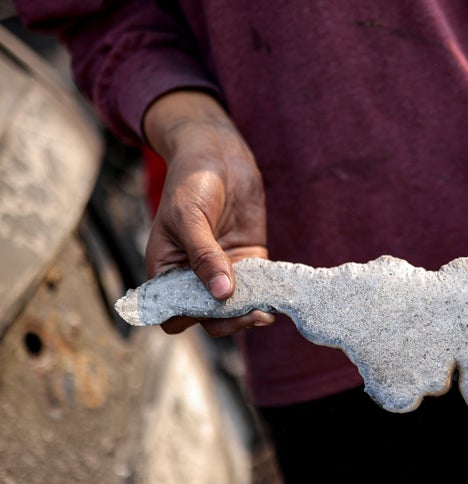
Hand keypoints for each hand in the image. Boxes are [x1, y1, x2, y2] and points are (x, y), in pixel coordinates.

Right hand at [142, 90, 272, 335]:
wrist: (219, 156)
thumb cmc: (191, 182)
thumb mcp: (189, 218)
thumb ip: (204, 256)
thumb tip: (221, 293)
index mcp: (167, 270)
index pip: (173, 312)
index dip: (189, 318)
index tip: (213, 309)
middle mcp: (194, 277)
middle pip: (209, 317)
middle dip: (229, 321)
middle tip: (252, 314)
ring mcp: (223, 271)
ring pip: (235, 307)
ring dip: (250, 313)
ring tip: (266, 312)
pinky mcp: (250, 261)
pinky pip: (258, 288)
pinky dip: (267, 295)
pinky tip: (278, 297)